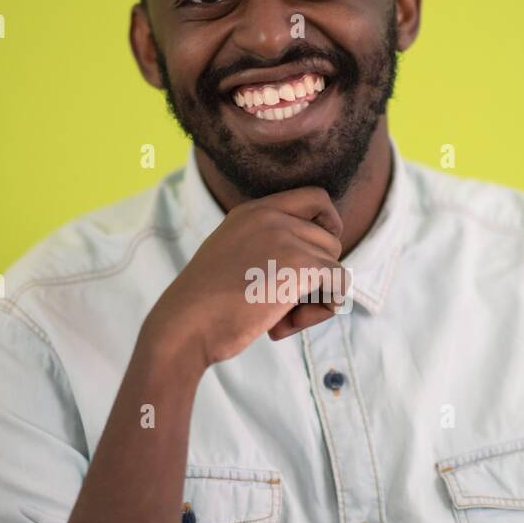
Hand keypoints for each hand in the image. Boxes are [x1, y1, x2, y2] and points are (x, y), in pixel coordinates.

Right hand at [146, 186, 346, 367]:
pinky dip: (320, 312)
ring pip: (335, 266)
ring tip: (277, 317)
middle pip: (330, 240)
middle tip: (281, 304)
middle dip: (316, 277)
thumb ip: (265, 249)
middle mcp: (272, 217)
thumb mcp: (232, 258)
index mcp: (253, 211)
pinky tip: (283, 324)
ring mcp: (287, 237)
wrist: (184, 325)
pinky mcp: (301, 265)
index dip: (328, 224)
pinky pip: (339, 287)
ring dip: (314, 299)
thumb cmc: (203, 306)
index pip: (316, 197)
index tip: (320, 254)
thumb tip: (314, 268)